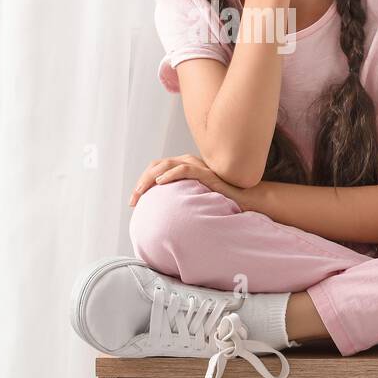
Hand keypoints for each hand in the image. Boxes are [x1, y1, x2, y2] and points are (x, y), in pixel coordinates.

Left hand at [128, 154, 244, 207]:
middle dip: (141, 182)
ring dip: (150, 178)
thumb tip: (160, 215)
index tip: (133, 201)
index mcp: (183, 167)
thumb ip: (179, 199)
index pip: (155, 169)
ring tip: (141, 191)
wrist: (243, 199)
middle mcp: (188, 162)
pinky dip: (170, 174)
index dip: (142, 182)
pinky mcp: (205, 172)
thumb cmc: (219, 201)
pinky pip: (184, 169)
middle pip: (156, 166)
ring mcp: (196, 165)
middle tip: (133, 200)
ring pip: (166, 165)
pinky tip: (160, 183)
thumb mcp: (193, 199)